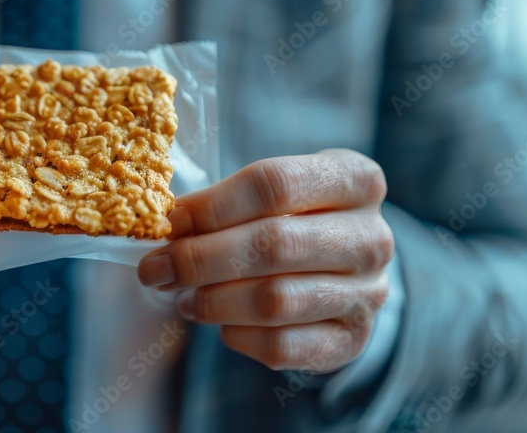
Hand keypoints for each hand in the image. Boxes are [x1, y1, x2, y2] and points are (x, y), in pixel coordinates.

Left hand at [138, 149, 392, 372]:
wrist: (349, 266)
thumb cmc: (297, 216)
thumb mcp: (276, 191)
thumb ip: (227, 201)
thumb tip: (167, 225)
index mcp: (354, 179)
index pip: (272, 185)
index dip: (211, 205)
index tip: (167, 221)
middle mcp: (371, 237)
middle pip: (273, 244)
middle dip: (199, 259)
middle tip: (154, 269)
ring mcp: (368, 293)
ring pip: (275, 301)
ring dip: (214, 302)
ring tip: (184, 298)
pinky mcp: (353, 340)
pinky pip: (283, 347)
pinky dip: (240, 337)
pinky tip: (222, 325)